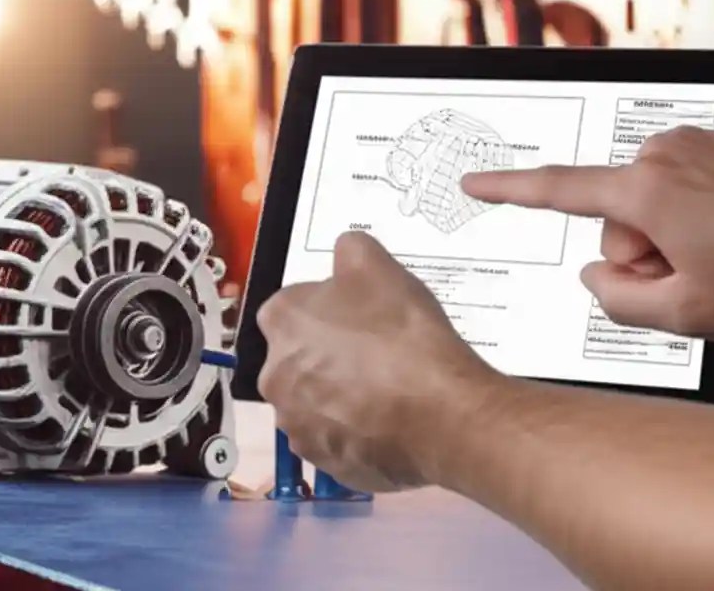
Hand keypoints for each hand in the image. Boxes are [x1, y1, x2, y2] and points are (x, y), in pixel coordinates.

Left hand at [256, 232, 499, 492]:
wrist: (440, 416)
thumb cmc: (403, 333)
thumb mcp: (378, 265)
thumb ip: (350, 250)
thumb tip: (342, 254)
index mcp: (280, 322)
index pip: (292, 307)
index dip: (328, 309)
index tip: (361, 317)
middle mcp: (273, 376)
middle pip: (298, 358)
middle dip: (328, 355)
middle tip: (376, 354)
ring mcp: (295, 425)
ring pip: (314, 402)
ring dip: (339, 396)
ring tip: (387, 391)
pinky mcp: (323, 462)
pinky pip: (336, 440)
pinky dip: (355, 433)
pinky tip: (389, 424)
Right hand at [462, 125, 713, 344]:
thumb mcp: (683, 317)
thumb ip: (614, 299)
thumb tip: (599, 274)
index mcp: (649, 190)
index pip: (558, 190)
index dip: (508, 190)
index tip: (475, 183)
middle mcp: (672, 152)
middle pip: (618, 215)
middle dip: (645, 253)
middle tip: (697, 282)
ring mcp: (710, 142)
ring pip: (658, 200)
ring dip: (679, 235)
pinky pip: (696, 183)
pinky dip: (709, 214)